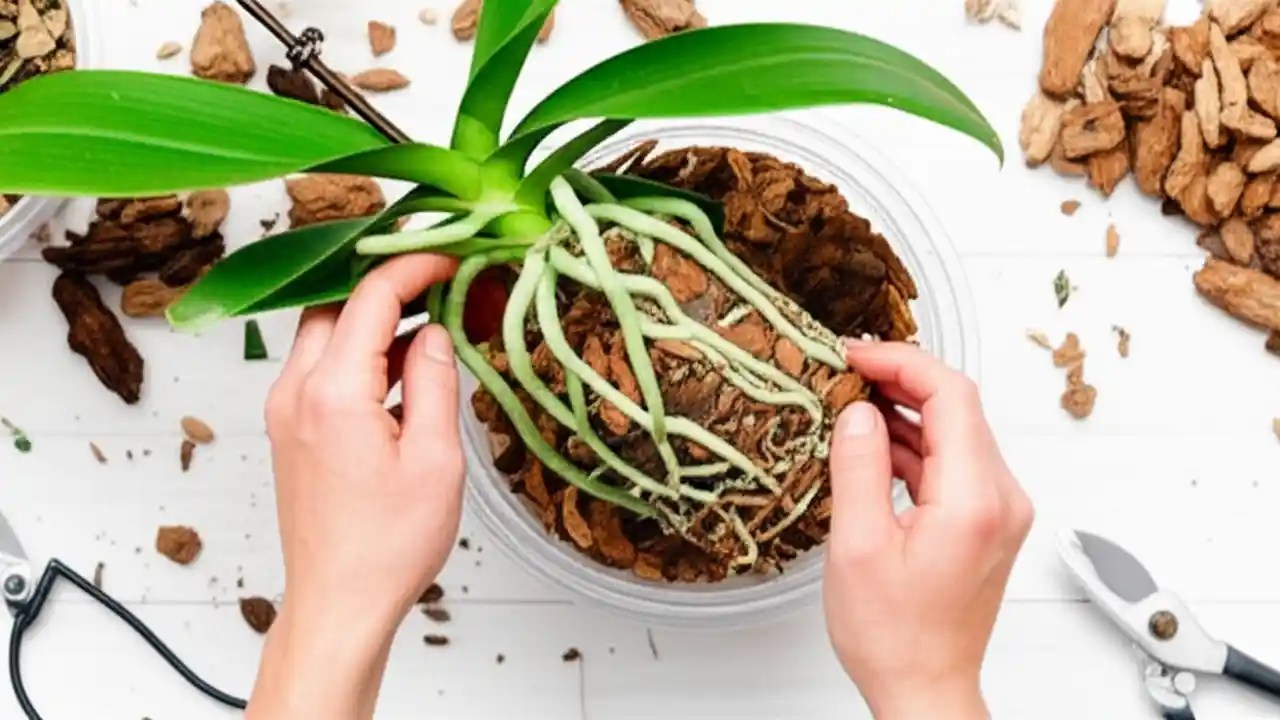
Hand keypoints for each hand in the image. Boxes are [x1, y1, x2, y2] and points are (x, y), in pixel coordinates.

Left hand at [247, 254, 463, 719]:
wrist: (339, 602)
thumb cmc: (389, 545)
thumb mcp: (435, 459)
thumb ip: (433, 382)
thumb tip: (435, 332)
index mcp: (332, 394)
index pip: (369, 297)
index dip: (414, 266)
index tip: (452, 257)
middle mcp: (295, 393)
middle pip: (334, 303)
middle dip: (386, 284)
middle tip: (440, 283)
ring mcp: (285, 412)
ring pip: (323, 333)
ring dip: (372, 320)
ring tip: (429, 326)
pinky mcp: (289, 431)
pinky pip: (319, 368)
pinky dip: (358, 354)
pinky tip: (401, 371)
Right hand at [823, 341, 1032, 719]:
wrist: (924, 688)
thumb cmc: (894, 637)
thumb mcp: (857, 546)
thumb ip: (859, 468)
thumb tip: (859, 413)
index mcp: (974, 500)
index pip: (951, 395)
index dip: (901, 362)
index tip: (855, 355)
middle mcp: (1001, 500)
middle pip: (958, 406)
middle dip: (901, 379)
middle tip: (847, 371)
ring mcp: (999, 510)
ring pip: (956, 431)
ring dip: (906, 411)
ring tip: (851, 403)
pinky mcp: (988, 521)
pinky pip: (955, 461)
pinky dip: (916, 443)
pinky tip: (875, 444)